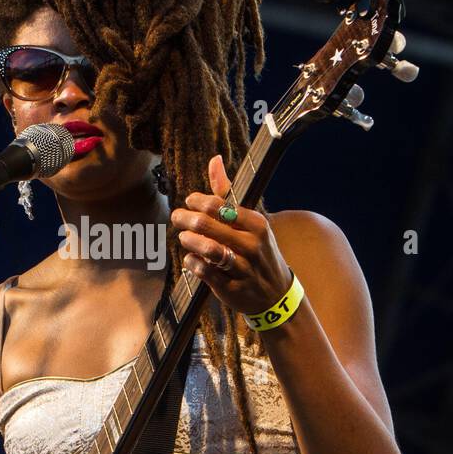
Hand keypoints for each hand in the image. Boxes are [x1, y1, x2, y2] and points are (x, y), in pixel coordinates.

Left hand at [171, 155, 293, 315]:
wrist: (276, 293)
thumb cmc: (258, 250)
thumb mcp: (250, 222)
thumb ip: (227, 193)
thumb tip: (214, 160)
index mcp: (256, 223)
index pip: (218, 204)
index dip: (196, 201)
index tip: (189, 203)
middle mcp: (251, 244)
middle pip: (206, 224)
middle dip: (184, 218)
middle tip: (176, 217)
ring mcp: (242, 267)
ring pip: (206, 248)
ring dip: (188, 240)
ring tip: (184, 237)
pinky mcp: (231, 287)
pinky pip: (203, 271)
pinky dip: (192, 262)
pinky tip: (191, 258)